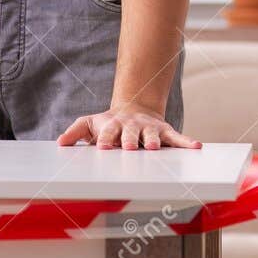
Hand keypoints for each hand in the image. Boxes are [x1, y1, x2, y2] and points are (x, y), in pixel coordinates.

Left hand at [57, 102, 201, 150]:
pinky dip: (187, 142)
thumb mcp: (90, 124)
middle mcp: (132, 126)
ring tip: (155, 148)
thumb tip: (60, 143)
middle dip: (130, 140)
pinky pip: (177, 138)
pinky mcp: (164, 131)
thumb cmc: (109, 124)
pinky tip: (197, 147)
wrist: (135, 108)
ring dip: (154, 141)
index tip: (103, 148)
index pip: (108, 134)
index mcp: (112, 126)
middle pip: (131, 133)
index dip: (106, 140)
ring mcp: (149, 129)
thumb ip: (75, 132)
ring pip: (153, 136)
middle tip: (130, 147)